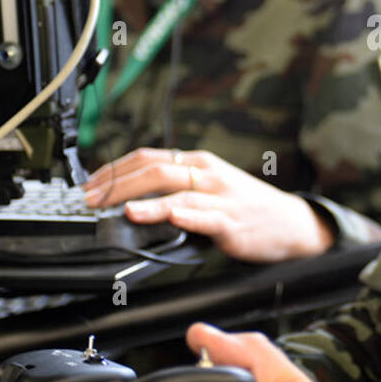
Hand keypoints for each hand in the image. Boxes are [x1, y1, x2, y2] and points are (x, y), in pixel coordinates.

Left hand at [83, 148, 334, 261]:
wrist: (291, 223)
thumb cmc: (247, 208)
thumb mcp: (210, 187)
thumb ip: (176, 188)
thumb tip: (130, 198)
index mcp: (199, 163)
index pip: (147, 158)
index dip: (114, 170)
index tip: (89, 185)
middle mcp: (208, 174)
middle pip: (156, 171)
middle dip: (118, 185)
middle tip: (91, 200)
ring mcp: (221, 197)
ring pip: (178, 192)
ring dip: (146, 201)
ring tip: (121, 209)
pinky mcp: (233, 222)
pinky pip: (207, 216)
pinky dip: (186, 215)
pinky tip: (171, 216)